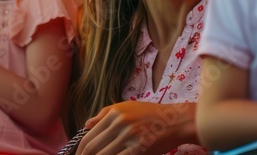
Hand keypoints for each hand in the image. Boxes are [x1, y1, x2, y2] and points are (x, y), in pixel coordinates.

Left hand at [76, 101, 192, 154]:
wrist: (176, 121)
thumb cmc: (151, 114)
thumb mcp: (127, 107)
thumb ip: (105, 114)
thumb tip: (86, 125)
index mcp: (114, 113)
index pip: (89, 136)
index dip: (80, 151)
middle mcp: (119, 123)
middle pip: (93, 147)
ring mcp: (129, 136)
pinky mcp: (138, 148)